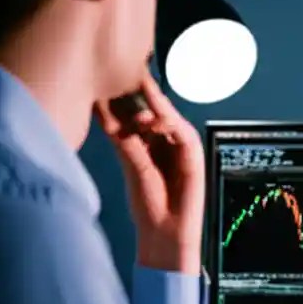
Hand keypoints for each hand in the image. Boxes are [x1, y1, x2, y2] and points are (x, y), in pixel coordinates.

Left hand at [94, 74, 204, 273]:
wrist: (166, 232)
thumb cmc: (149, 204)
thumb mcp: (132, 167)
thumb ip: (125, 140)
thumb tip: (108, 112)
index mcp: (151, 144)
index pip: (139, 114)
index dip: (127, 96)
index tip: (110, 77)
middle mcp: (168, 142)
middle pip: (155, 111)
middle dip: (141, 92)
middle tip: (126, 71)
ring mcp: (182, 147)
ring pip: (168, 118)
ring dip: (154, 104)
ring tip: (139, 87)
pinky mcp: (194, 155)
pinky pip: (182, 132)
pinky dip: (170, 121)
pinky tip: (154, 112)